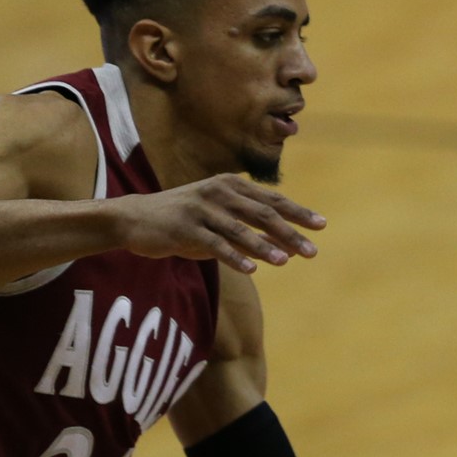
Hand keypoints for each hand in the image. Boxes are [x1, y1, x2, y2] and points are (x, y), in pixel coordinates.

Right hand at [111, 173, 324, 274]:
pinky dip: (234, 257)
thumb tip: (288, 248)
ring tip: (285, 262)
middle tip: (312, 251)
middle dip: (289, 232)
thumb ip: (254, 234)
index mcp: (231, 186)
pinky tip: (252, 270)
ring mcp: (200, 208)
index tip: (322, 226)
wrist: (134, 220)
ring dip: (264, 246)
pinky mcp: (183, 227)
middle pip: (261, 213)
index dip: (298, 213)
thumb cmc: (185, 223)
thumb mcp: (222, 226)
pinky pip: (214, 244)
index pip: (272, 201)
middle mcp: (218, 192)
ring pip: (239, 228)